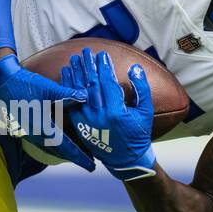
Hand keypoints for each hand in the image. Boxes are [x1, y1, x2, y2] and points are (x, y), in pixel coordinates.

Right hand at [0, 52, 94, 170]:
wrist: (0, 83)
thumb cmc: (23, 85)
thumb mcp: (47, 89)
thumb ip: (67, 94)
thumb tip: (86, 96)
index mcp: (42, 127)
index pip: (66, 147)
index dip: (80, 157)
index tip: (91, 166)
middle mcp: (35, 135)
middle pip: (58, 151)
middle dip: (74, 157)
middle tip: (89, 163)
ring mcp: (28, 133)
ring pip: (50, 148)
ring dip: (64, 152)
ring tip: (77, 154)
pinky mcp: (23, 129)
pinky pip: (42, 142)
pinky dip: (53, 145)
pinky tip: (58, 142)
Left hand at [62, 47, 155, 181]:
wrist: (126, 160)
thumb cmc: (138, 134)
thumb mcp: (145, 112)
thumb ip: (141, 89)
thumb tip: (135, 68)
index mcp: (116, 112)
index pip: (107, 83)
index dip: (104, 67)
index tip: (102, 54)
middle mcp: (99, 116)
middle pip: (91, 84)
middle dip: (88, 66)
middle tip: (86, 52)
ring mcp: (87, 121)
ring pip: (79, 92)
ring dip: (76, 73)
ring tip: (74, 58)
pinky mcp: (80, 125)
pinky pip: (71, 102)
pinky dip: (69, 87)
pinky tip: (67, 75)